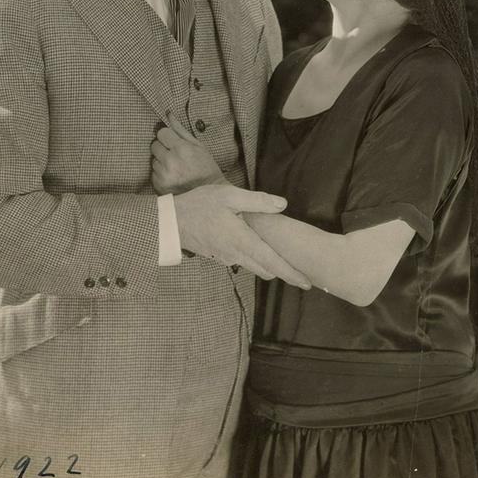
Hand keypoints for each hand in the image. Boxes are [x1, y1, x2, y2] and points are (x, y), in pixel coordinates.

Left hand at [150, 111, 224, 194]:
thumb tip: (168, 113)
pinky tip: (173, 177)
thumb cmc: (206, 168)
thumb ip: (181, 130)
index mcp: (182, 149)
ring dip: (161, 162)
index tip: (174, 142)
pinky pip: (153, 174)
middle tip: (175, 156)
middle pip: (154, 146)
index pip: (161, 133)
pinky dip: (160, 174)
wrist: (209, 196)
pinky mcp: (159, 186)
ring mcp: (163, 175)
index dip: (167, 136)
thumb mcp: (198, 146)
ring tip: (176, 168)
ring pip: (153, 160)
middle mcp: (170, 161)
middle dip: (163, 148)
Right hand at [173, 183, 311, 289]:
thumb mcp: (229, 196)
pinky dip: (257, 261)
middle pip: (267, 270)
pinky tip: (260, 252)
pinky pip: (243, 262)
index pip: (273, 262)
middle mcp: (237, 255)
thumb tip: (282, 204)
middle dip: (286, 273)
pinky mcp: (219, 256)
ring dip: (271, 267)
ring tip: (286, 263)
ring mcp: (227, 258)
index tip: (308, 281)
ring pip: (255, 267)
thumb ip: (257, 201)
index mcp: (243, 241)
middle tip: (303, 274)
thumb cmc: (199, 206)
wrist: (170, 222)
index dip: (292, 273)